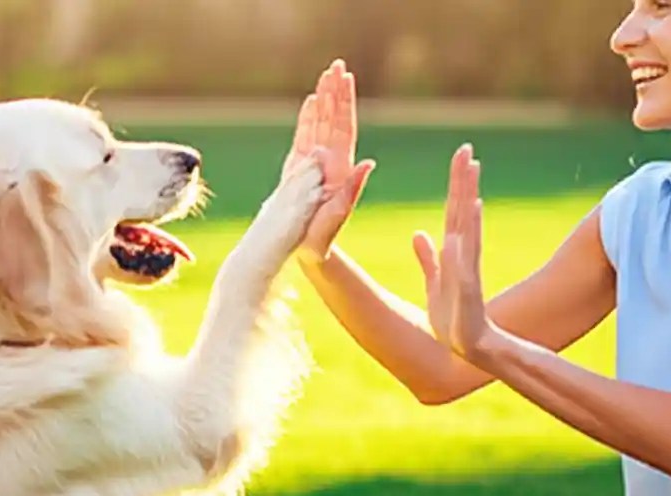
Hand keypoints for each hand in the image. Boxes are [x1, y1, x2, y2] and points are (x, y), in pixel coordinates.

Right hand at [284, 59, 375, 264]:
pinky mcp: (302, 172)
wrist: (306, 256)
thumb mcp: (335, 219)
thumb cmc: (319, 243)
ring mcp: (316, 167)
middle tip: (337, 65)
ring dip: (323, 101)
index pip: (343, 128)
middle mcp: (330, 165)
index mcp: (339, 171)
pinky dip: (308, 120)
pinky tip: (311, 103)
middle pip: (333, 121)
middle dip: (335, 93)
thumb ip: (350, 192)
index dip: (344, 103)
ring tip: (325, 75)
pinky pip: (306, 139)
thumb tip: (368, 164)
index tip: (345, 78)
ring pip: (321, 127)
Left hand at [413, 144, 496, 358]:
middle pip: (463, 210)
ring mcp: (465, 269)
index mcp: (454, 252)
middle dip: (464, 180)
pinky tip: (465, 223)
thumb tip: (419, 233)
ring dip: (468, 201)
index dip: (458, 181)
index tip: (462, 154)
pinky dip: (465, 242)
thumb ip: (428, 258)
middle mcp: (462, 255)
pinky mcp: (465, 288)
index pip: (456, 209)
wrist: (466, 348)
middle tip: (467, 150)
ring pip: (466, 228)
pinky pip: (464, 262)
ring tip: (471, 174)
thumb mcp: (436, 283)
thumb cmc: (452, 318)